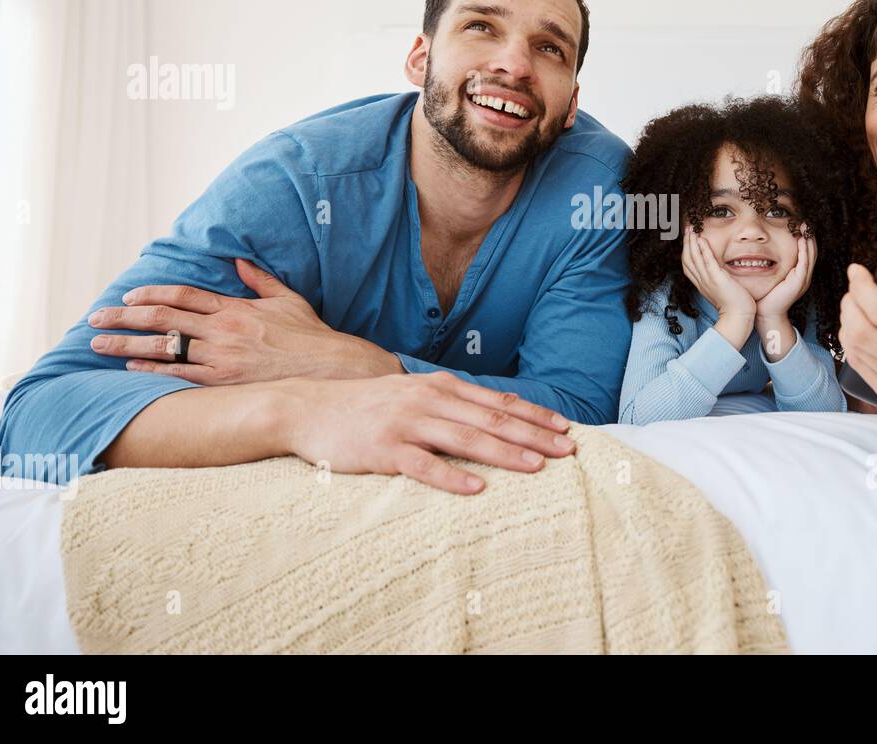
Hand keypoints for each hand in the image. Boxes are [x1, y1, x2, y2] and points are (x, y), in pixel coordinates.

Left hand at [88, 258, 401, 383]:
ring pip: (164, 346)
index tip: (129, 296)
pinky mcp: (224, 382)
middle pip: (163, 318)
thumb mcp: (288, 299)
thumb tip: (238, 260)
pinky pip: (180, 374)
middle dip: (124, 316)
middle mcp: (223, 330)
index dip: (152, 293)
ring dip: (126, 343)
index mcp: (236, 308)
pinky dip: (152, 368)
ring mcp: (221, 357)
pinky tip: (130, 365)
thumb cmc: (311, 336)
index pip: (184, 295)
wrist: (331, 368)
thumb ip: (260, 280)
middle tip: (95, 317)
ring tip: (98, 344)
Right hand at [282, 372, 577, 493]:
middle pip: (492, 420)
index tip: (567, 428)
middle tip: (568, 451)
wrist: (308, 408)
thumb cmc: (367, 406)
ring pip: (466, 439)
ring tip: (537, 466)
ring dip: (506, 453)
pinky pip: (423, 466)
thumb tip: (496, 416)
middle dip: (534, 436)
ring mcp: (406, 424)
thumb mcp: (414, 394)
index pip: (499, 402)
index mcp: (441, 388)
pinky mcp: (384, 449)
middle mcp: (429, 401)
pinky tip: (477, 488)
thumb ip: (452, 404)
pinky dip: (452, 476)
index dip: (536, 415)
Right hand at [681, 227, 755, 346]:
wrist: (738, 317)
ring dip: (691, 242)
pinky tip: (701, 239)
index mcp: (701, 284)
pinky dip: (702, 249)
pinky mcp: (717, 279)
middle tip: (687, 228)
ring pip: (693, 258)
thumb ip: (717, 279)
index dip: (686, 250)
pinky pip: (706, 261)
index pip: (688, 265)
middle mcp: (701, 281)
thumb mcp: (721, 289)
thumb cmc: (734, 305)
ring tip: (691, 229)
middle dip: (686, 243)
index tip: (688, 238)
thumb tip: (719, 270)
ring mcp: (707, 280)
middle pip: (686, 259)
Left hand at [753, 227, 814, 361]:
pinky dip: (804, 250)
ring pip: (810, 255)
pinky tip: (801, 239)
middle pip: (811, 251)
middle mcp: (803, 276)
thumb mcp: (769, 276)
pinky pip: (804, 263)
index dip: (804, 238)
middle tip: (805, 221)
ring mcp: (803, 279)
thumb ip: (768, 264)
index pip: (805, 252)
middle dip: (809, 236)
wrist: (766, 314)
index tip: (799, 224)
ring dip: (809, 240)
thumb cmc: (764, 296)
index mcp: (798, 274)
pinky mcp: (799, 282)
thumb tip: (757, 250)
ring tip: (806, 227)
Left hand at [838, 260, 876, 422]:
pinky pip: (860, 367)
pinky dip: (850, 344)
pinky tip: (853, 329)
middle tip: (853, 290)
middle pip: (865, 334)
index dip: (864, 290)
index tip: (856, 272)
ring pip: (858, 351)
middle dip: (851, 305)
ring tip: (853, 306)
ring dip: (847, 323)